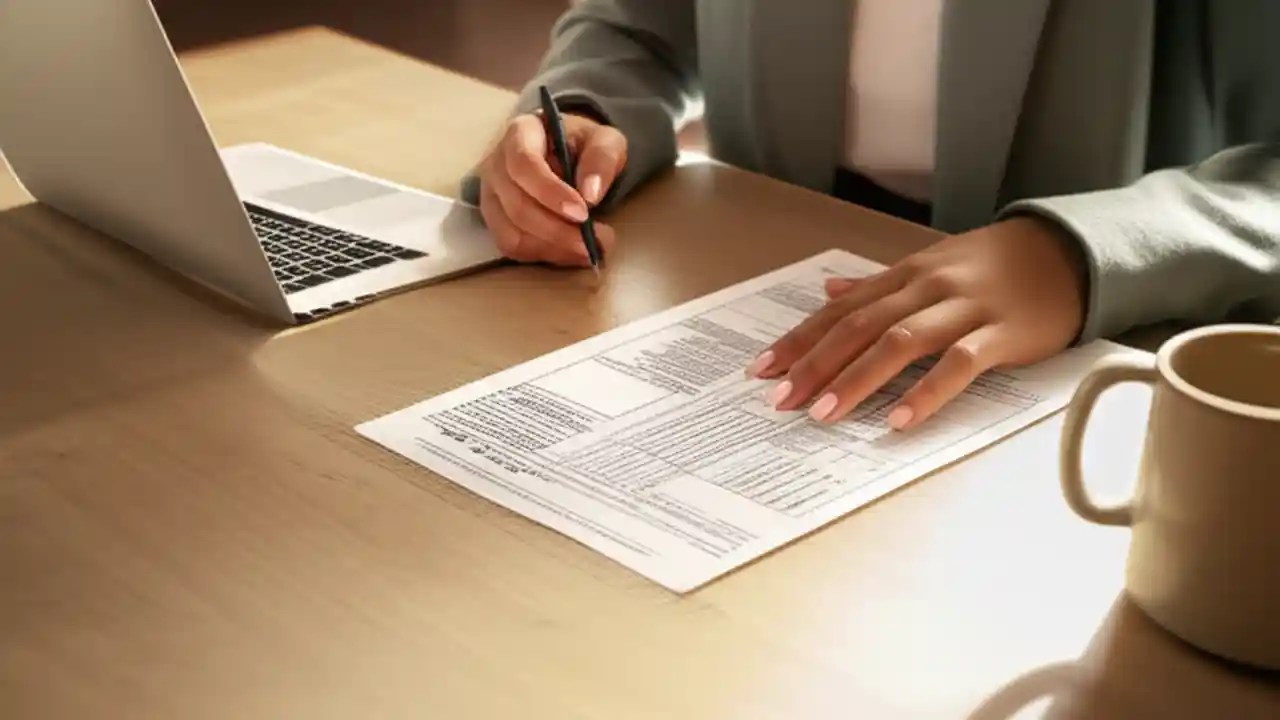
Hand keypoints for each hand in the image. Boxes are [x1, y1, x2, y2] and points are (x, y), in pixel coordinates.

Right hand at [478, 112, 626, 265]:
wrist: (571, 153)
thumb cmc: (583, 144)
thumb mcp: (604, 139)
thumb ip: (602, 159)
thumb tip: (591, 194)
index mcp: (520, 134)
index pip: (523, 165)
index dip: (550, 193)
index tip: (583, 213)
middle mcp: (496, 164)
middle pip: (517, 206)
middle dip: (558, 231)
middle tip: (598, 240)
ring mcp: (492, 196)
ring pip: (512, 233)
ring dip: (553, 248)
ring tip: (589, 248)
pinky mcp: (496, 222)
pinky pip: (512, 247)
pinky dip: (544, 255)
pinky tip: (572, 252)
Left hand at [746, 216, 1087, 428]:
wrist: (1067, 252)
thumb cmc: (992, 266)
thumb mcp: (930, 265)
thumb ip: (878, 285)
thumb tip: (828, 293)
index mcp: (906, 275)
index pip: (841, 310)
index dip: (800, 339)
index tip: (762, 370)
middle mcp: (928, 288)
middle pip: (860, 327)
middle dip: (816, 364)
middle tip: (780, 400)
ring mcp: (965, 310)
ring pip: (900, 342)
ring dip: (857, 379)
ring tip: (823, 414)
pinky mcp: (1003, 334)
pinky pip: (959, 364)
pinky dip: (926, 391)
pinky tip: (898, 418)